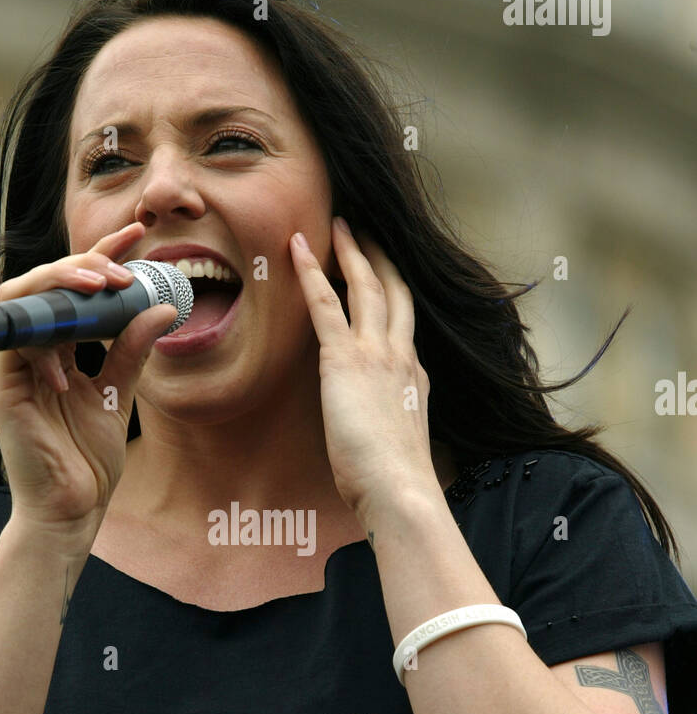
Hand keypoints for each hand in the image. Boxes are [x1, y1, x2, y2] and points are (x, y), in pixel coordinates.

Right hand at [0, 221, 177, 541]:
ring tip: (104, 286)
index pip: (76, 288)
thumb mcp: (121, 393)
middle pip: (46, 283)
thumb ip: (134, 349)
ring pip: (24, 299)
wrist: (73, 508)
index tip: (138, 235)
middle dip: (85, 265)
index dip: (103, 256)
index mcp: (58, 347)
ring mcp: (13, 366)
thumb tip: (163, 306)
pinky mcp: (2, 388)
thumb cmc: (89, 459)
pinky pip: (15, 343)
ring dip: (64, 285)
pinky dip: (47, 341)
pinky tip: (75, 362)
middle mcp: (31, 349)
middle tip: (123, 269)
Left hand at [289, 217, 438, 519]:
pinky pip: (325, 304)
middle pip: (394, 291)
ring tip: (339, 224)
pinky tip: (298, 248)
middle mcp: (401, 357)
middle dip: (380, 257)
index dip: (394, 293)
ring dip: (352, 250)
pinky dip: (312, 272)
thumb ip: (388, 429)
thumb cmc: (395, 484)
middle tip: (365, 230)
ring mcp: (377, 354)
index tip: (384, 273)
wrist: (399, 490)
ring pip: (366, 286)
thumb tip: (375, 437)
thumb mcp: (398, 447)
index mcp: (415, 378)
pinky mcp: (346, 360)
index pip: (403, 323)